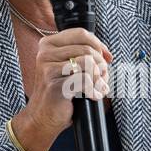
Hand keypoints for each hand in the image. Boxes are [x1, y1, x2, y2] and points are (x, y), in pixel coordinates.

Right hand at [13, 27, 111, 150]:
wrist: (42, 117)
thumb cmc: (59, 92)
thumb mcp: (69, 67)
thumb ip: (84, 55)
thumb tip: (107, 55)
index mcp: (48, 44)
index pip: (81, 33)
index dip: (99, 45)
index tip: (106, 59)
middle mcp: (45, 53)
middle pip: (87, 49)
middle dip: (101, 65)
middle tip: (102, 78)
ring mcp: (48, 69)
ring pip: (88, 62)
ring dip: (98, 77)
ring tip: (97, 88)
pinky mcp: (54, 85)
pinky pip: (85, 80)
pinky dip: (93, 90)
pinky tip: (92, 96)